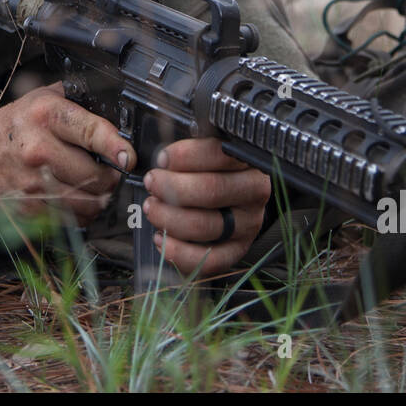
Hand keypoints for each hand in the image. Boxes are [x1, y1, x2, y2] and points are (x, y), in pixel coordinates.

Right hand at [0, 82, 134, 226]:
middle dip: (111, 177)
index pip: (92, 133)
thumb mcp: (46, 97)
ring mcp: (32, 183)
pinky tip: (77, 200)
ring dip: (99, 199)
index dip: (116, 147)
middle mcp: (39, 150)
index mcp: (47, 117)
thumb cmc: (19, 122)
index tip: (128, 157)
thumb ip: (80, 102)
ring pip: (87, 203)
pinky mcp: (27, 208)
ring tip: (95, 188)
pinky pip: (70, 220)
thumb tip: (119, 114)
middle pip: (96, 176)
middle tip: (110, 173)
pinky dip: (81, 214)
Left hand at [141, 138, 270, 275]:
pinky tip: (160, 239)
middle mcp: (253, 191)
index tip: (162, 160)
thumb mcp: (198, 150)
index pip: (219, 154)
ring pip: (206, 225)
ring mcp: (248, 223)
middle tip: (152, 182)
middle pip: (212, 190)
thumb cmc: (204, 170)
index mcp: (246, 160)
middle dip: (172, 187)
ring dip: (169, 218)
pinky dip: (179, 252)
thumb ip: (180, 145)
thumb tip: (152, 158)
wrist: (226, 201)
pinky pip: (209, 260)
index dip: (186, 157)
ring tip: (152, 207)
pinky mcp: (238, 250)